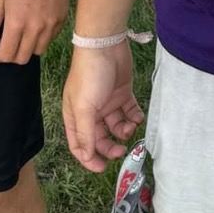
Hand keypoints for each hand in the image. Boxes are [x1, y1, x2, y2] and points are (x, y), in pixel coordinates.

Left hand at [0, 0, 68, 64]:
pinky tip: (34, 23)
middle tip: (4, 40)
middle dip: (10, 54)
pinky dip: (41, 37)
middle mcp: (36, 28)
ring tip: (20, 32)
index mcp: (17, 23)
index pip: (7, 55)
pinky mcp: (62, 19)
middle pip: (22, 58)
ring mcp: (52, 24)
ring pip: (38, 51)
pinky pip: (51, 38)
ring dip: (26, 47)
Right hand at [62, 43, 144, 172]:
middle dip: (110, 147)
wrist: (105, 44)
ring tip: (130, 127)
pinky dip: (134, 117)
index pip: (79, 145)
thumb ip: (86, 133)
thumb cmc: (90, 75)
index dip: (89, 159)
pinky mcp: (122, 93)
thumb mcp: (84, 107)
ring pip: (116, 126)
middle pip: (100, 138)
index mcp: (76, 116)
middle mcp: (91, 112)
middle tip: (121, 150)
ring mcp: (107, 103)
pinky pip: (129, 112)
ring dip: (124, 131)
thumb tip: (86, 157)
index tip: (103, 168)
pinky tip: (137, 116)